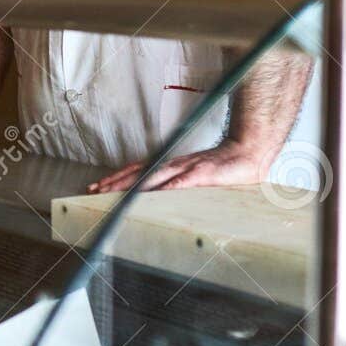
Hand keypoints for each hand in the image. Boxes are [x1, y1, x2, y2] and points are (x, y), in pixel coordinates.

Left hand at [88, 139, 272, 193]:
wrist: (248, 151)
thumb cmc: (224, 166)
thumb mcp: (196, 176)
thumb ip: (179, 183)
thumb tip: (159, 194)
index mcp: (172, 165)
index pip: (140, 169)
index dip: (119, 177)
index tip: (100, 185)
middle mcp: (175, 164)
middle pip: (140, 172)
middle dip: (116, 181)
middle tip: (96, 190)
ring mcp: (188, 167)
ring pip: (155, 175)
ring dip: (133, 185)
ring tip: (116, 192)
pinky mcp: (203, 173)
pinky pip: (183, 181)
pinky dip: (168, 187)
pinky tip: (155, 194)